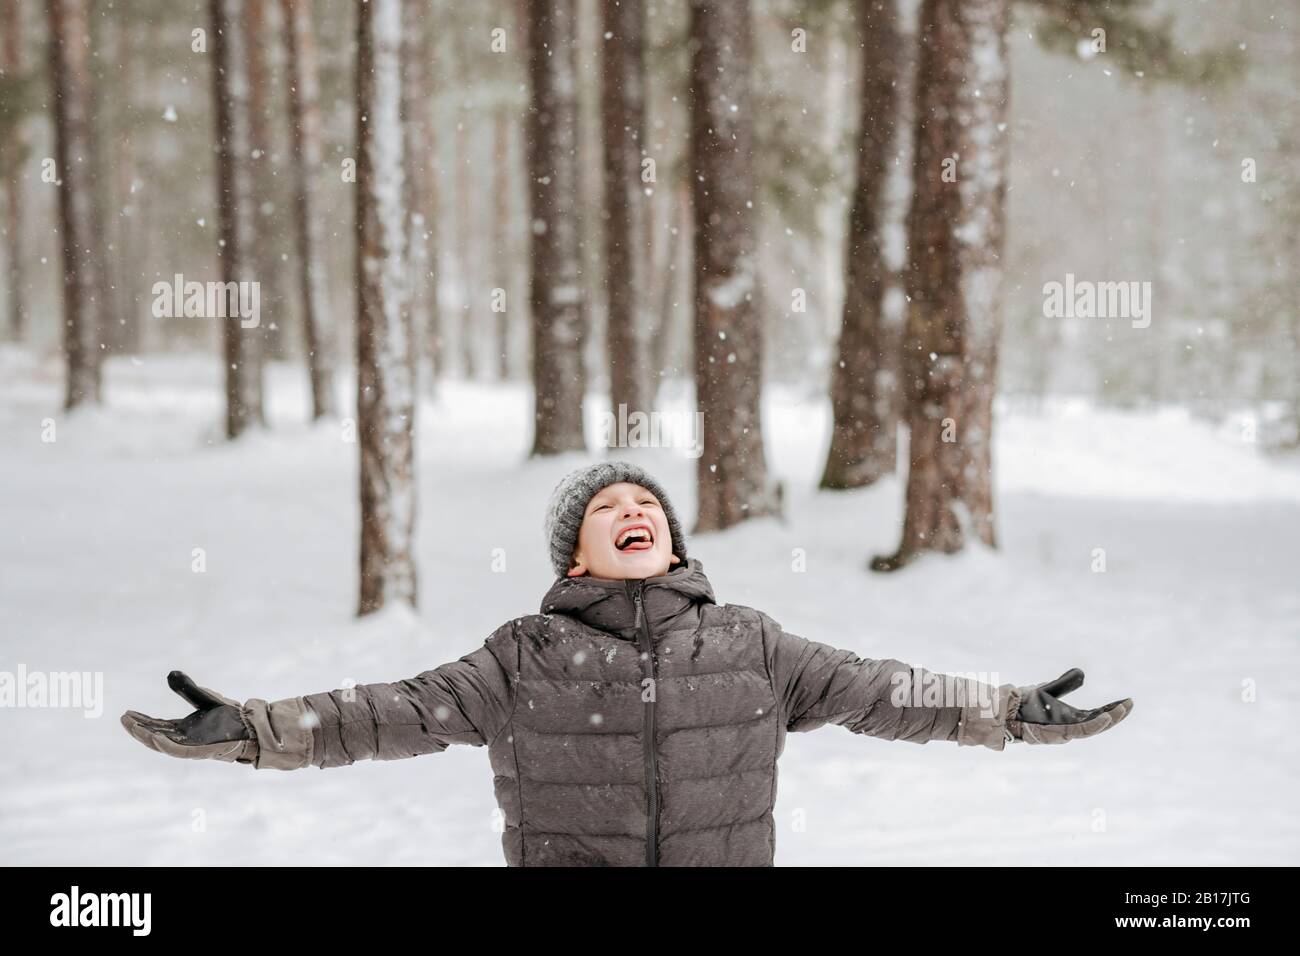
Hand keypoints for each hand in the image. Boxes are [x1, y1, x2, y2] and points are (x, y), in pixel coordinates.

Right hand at [121, 671, 255, 761]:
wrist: (251, 725)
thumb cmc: (229, 716)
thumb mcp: (205, 698)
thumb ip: (188, 689)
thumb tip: (171, 674)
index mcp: (183, 730)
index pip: (156, 726)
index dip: (142, 721)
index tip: (127, 713)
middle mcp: (184, 740)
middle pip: (154, 736)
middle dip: (137, 728)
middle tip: (123, 718)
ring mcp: (192, 747)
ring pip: (162, 745)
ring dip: (145, 736)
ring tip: (132, 726)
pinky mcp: (201, 751)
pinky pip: (179, 751)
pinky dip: (165, 745)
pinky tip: (154, 736)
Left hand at [1009, 668, 1131, 744]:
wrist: (1006, 709)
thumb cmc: (1024, 704)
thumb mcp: (1049, 689)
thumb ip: (1065, 683)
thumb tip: (1082, 673)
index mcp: (1072, 719)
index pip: (1098, 716)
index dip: (1114, 709)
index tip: (1128, 701)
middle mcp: (1071, 728)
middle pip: (1100, 724)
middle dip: (1117, 715)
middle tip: (1131, 704)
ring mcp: (1065, 732)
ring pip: (1093, 729)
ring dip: (1110, 719)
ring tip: (1123, 708)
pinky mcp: (1058, 733)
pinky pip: (1080, 731)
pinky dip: (1095, 725)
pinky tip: (1106, 716)